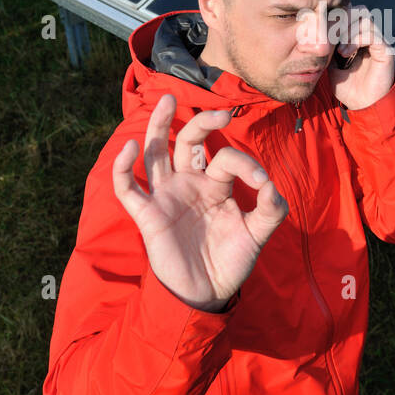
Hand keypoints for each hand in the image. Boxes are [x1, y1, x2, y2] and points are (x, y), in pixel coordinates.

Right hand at [111, 93, 287, 311]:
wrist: (207, 294)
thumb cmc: (230, 262)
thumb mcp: (257, 234)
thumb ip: (270, 209)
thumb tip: (270, 185)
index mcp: (215, 185)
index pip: (224, 158)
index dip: (244, 163)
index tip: (261, 181)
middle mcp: (189, 184)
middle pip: (187, 141)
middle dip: (201, 122)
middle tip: (220, 112)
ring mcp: (166, 197)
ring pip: (156, 153)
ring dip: (158, 125)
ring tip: (167, 100)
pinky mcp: (148, 215)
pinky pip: (128, 188)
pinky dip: (124, 167)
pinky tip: (131, 147)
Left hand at [330, 4, 394, 110]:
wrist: (362, 105)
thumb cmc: (347, 85)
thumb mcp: (329, 61)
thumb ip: (326, 44)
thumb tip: (312, 27)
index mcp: (358, 34)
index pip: (349, 11)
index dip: (334, 16)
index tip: (320, 29)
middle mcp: (370, 34)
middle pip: (358, 9)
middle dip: (341, 20)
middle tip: (330, 37)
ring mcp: (379, 40)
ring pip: (364, 17)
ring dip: (347, 31)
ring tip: (339, 50)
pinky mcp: (385, 50)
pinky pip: (373, 34)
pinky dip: (357, 39)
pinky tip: (346, 53)